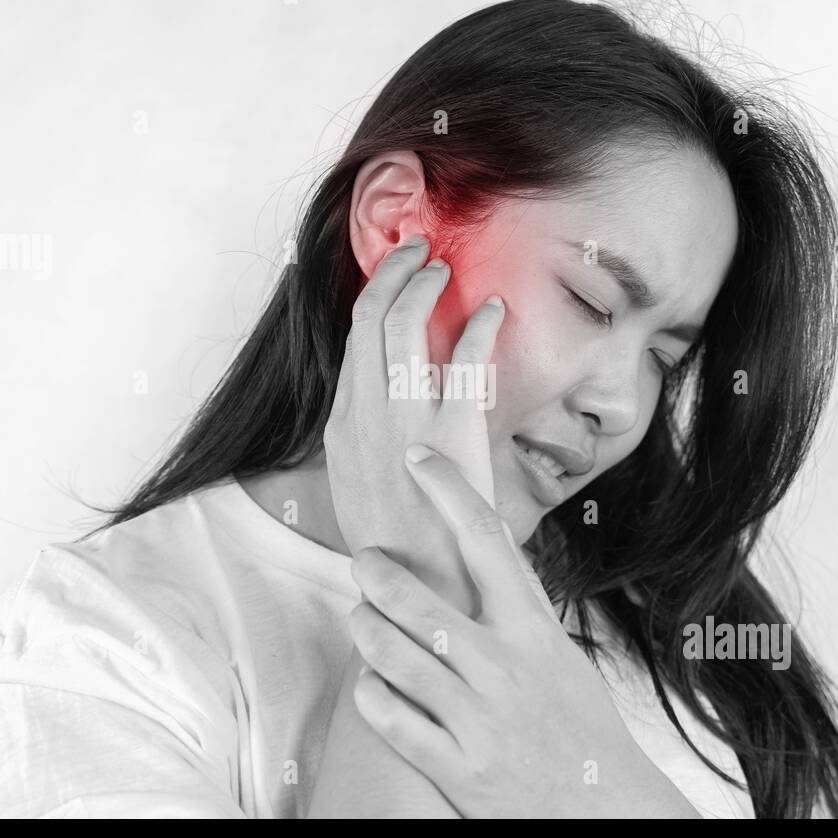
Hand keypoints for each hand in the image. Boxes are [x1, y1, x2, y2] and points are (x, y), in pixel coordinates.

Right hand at [323, 234, 503, 614]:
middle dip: (395, 270)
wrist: (420, 587)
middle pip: (372, 315)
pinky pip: (464, 358)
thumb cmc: (396, 542)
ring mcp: (407, 418)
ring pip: (404, 321)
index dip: (375, 294)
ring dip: (425, 283)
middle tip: (419, 250)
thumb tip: (373, 401)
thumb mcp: (356, 484)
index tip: (394, 274)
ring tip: (444, 268)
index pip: (353, 337)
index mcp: (343, 422)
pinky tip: (493, 310)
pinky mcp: (452, 431)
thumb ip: (363, 435)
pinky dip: (480, 324)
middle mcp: (367, 411)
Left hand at [345, 445, 702, 818]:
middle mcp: (504, 667)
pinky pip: (390, 717)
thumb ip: (515, 607)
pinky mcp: (456, 767)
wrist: (604, 810)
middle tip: (364, 561)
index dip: (447, 489)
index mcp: (534, 630)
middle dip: (377, 573)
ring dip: (364, 627)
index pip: (485, 538)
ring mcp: (478, 719)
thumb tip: (478, 549)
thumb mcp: (557, 653)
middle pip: (417, 600)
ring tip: (359, 616)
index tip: (417, 457)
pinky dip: (372, 692)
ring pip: (392, 654)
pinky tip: (372, 681)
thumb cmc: (578, 724)